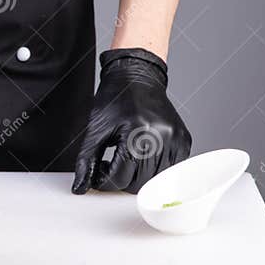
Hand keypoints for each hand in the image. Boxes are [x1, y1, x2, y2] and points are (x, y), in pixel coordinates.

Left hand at [71, 48, 190, 193]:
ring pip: (155, 180)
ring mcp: (176, 140)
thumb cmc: (116, 98)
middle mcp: (160, 138)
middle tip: (110, 164)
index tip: (98, 171)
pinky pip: (170, 169)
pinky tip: (142, 155)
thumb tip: (80, 187)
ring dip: (137, 176)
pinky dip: (154, 170)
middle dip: (120, 179)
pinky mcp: (184, 140)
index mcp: (136, 134)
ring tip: (126, 158)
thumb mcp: (95, 129)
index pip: (119, 178)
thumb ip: (86, 160)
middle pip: (138, 183)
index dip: (103, 180)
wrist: (137, 77)